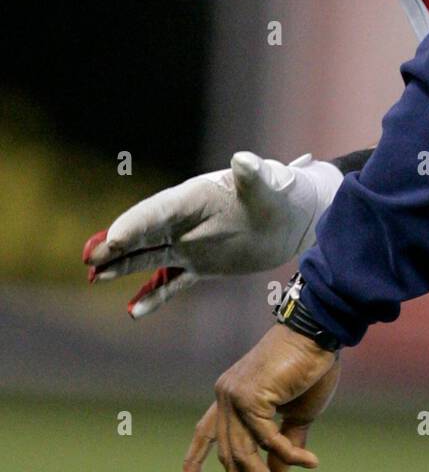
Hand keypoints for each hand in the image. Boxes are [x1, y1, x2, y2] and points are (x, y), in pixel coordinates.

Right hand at [82, 152, 341, 317]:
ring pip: (149, 256)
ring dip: (122, 266)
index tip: (114, 237)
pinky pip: (172, 283)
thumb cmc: (281, 194)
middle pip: (145, 232)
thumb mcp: (269, 185)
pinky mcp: (201, 266)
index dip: (136, 222)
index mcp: (196, 196)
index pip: (160, 209)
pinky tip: (133, 312)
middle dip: (117, 244)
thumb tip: (244, 159)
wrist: (295, 219)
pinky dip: (153, 296)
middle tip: (90, 258)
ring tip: (94, 275)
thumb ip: (254, 175)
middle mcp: (186, 220)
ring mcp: (190, 244)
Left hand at [181, 325, 338, 471]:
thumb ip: (282, 446)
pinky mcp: (248, 396)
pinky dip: (288, 455)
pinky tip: (309, 462)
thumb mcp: (296, 415)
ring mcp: (233, 395)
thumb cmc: (309, 368)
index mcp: (231, 395)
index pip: (205, 432)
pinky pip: (266, 439)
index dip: (195, 460)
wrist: (318, 335)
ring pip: (244, 454)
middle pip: (228, 454)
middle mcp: (225, 395)